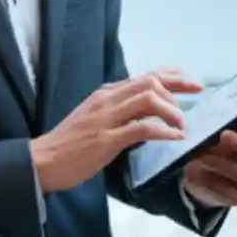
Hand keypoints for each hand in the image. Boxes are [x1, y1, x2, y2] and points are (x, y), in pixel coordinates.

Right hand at [32, 70, 201, 192]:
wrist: (42, 160)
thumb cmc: (69, 143)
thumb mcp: (95, 119)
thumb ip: (118, 111)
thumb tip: (145, 112)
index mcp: (105, 94)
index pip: (144, 76)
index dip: (172, 76)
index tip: (191, 82)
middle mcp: (107, 100)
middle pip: (150, 82)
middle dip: (178, 88)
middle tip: (194, 102)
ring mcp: (106, 118)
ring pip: (148, 99)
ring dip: (171, 110)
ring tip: (181, 124)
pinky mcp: (106, 139)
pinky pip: (142, 128)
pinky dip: (163, 131)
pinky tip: (175, 138)